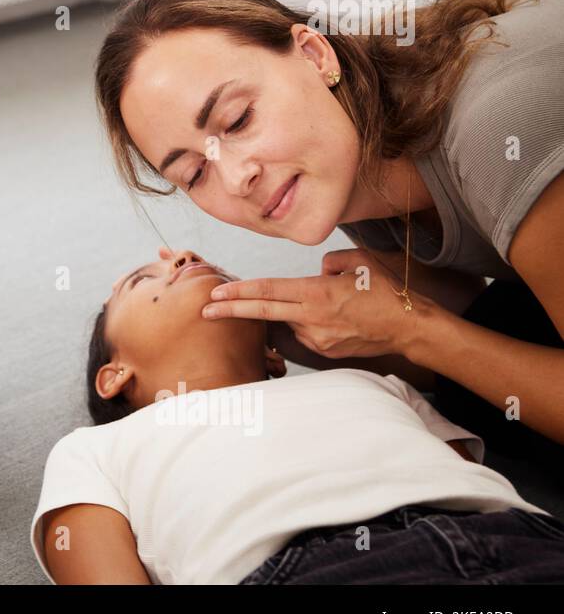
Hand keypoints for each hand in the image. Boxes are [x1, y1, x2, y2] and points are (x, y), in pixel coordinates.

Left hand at [203, 248, 420, 359]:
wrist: (408, 326)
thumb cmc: (384, 291)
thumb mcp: (357, 262)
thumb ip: (328, 262)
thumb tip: (314, 272)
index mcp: (316, 293)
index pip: (267, 291)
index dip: (239, 292)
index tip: (216, 292)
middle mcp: (311, 317)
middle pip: (262, 312)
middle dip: (230, 311)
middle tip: (205, 310)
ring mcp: (316, 338)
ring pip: (287, 320)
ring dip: (288, 312)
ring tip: (327, 305)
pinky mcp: (323, 350)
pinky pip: (304, 332)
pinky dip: (306, 322)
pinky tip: (330, 317)